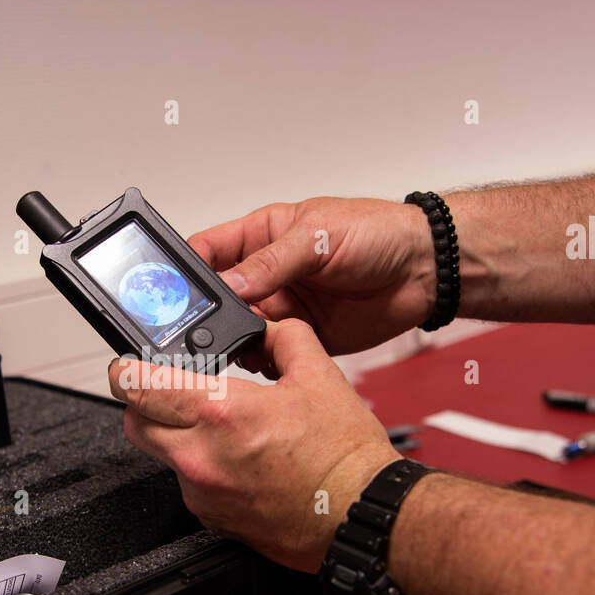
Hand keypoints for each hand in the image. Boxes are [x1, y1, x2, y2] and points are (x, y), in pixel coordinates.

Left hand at [107, 319, 399, 572]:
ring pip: (161, 455)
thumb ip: (283, 337)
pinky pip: (188, 485)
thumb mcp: (320, 375)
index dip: (126, 370)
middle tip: (166, 392)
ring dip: (174, 436)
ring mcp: (203, 492)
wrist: (361, 515)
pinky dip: (200, 469)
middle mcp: (201, 456)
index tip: (129, 366)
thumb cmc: (344, 457)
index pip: (138, 386)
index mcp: (220, 412)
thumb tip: (264, 327)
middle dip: (143, 403)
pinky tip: (238, 462)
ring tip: (219, 429)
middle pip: (133, 422)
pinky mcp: (212, 518)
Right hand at [188, 196, 436, 357]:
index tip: (168, 292)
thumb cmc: (379, 233)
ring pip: (239, 330)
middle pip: (217, 298)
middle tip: (201, 329)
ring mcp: (283, 306)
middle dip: (206, 314)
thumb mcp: (318, 236)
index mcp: (262, 236)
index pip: (207, 252)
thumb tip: (230, 284)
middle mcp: (267, 273)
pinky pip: (268, 353)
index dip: (184, 271)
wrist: (426, 270)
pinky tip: (264, 360)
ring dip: (234, 340)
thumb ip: (271, 262)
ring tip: (237, 345)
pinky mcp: (301, 336)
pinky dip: (261, 361)